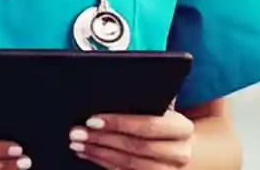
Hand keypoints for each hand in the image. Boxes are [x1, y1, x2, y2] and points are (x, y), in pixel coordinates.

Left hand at [68, 110, 194, 168]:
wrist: (178, 146)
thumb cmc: (162, 120)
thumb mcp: (159, 108)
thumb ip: (142, 102)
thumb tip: (106, 95)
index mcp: (182, 128)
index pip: (149, 126)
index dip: (119, 123)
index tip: (92, 119)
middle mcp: (179, 153)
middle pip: (136, 147)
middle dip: (102, 139)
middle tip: (77, 132)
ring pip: (128, 164)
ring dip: (98, 153)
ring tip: (78, 143)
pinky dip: (103, 163)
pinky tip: (88, 153)